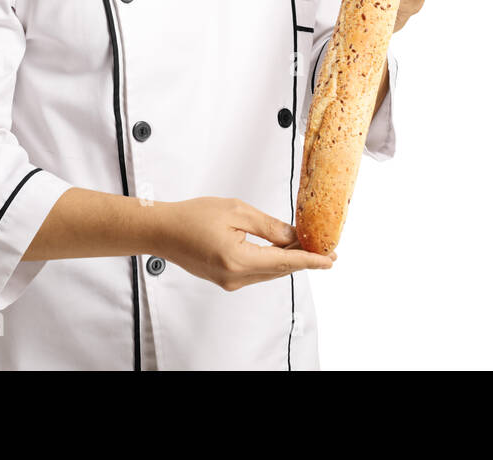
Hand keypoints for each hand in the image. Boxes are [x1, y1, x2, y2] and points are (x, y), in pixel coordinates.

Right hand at [156, 197, 334, 290]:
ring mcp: (230, 281)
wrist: (163, 230)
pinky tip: (280, 250)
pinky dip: (272, 261)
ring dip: (288, 260)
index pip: (285, 261)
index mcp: (239, 260)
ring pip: (269, 272)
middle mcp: (236, 277)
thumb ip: (268, 225)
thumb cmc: (192, 216)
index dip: (311, 259)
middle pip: (280, 269)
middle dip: (303, 258)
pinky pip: (257, 272)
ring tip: (306, 246)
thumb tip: (293, 235)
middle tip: (324, 249)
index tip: (330, 259)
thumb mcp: (236, 211)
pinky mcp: (225, 279)